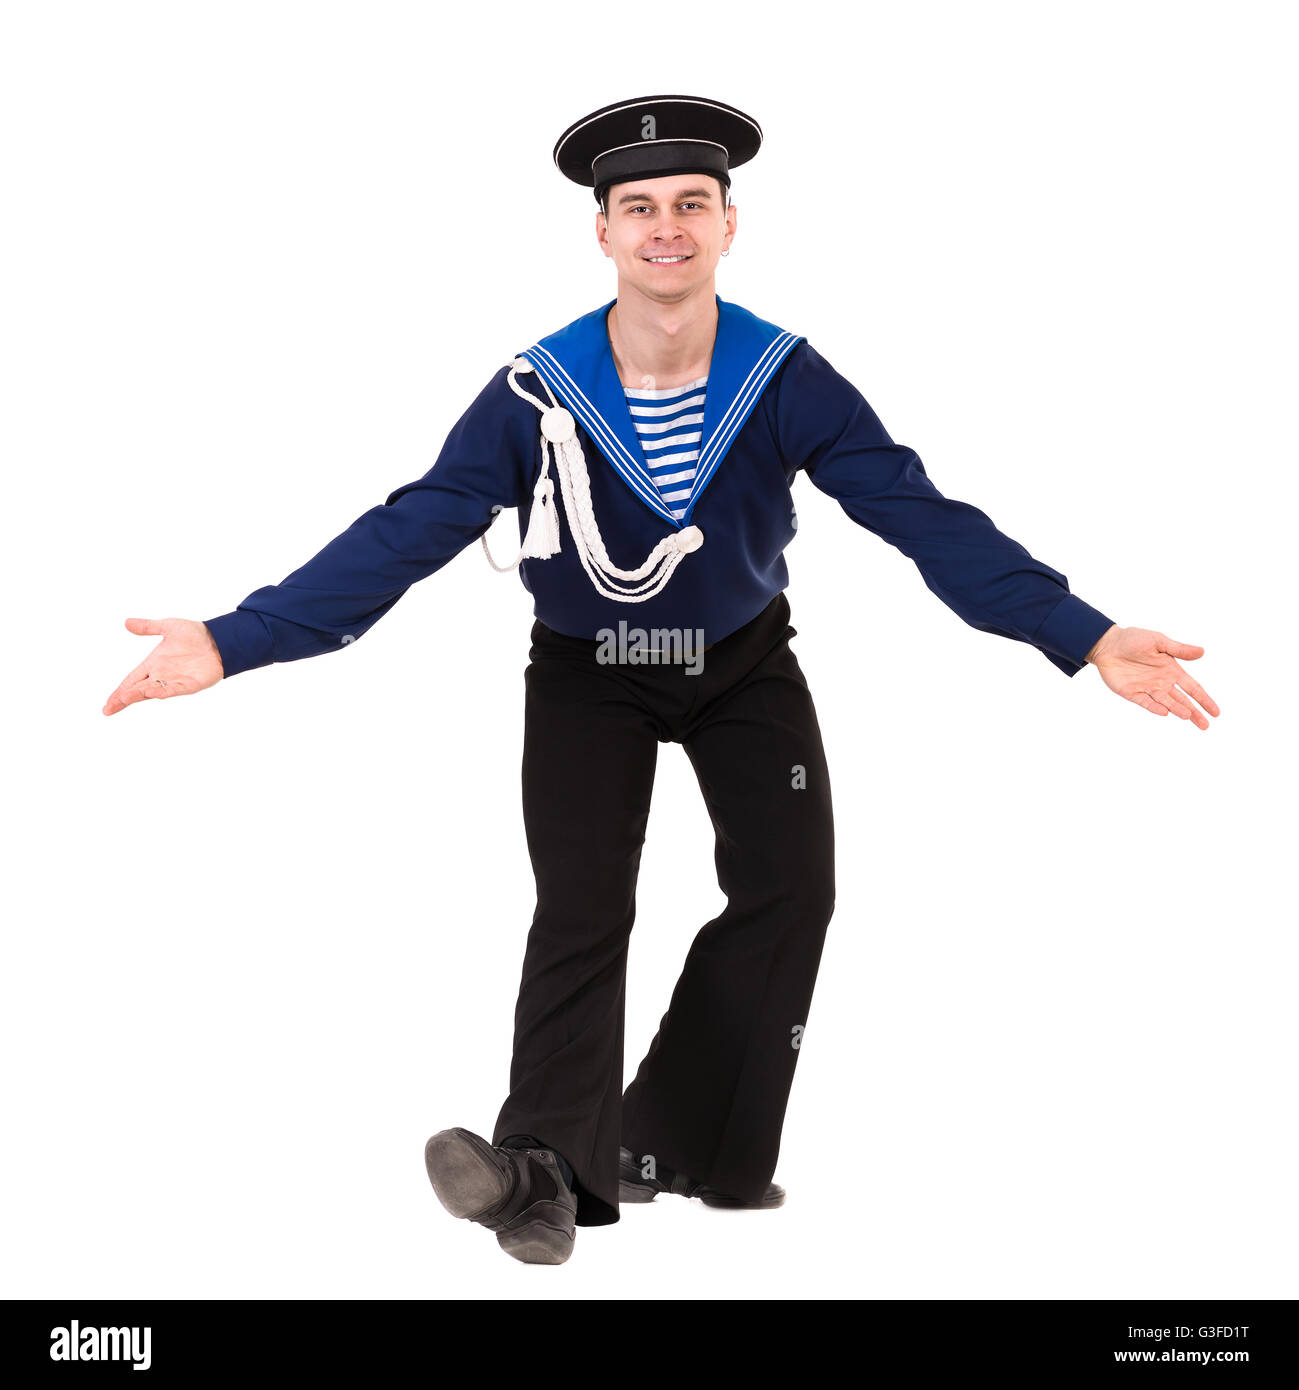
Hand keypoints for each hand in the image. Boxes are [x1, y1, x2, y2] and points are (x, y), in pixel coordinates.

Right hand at [102, 617, 224, 715]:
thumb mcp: (168, 627)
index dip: (119, 691)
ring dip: (138, 695)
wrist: (219, 640)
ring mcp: (174, 681)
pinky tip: (150, 692)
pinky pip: (172, 689)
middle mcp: (161, 675)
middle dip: (123, 698)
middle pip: (137, 690)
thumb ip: (148, 627)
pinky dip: (161, 691)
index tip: (108, 703)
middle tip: (108, 709)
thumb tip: (127, 622)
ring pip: (152, 691)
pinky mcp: (189, 684)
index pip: (131, 680)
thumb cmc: (195, 634)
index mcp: (153, 663)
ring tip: (124, 698)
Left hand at [1084, 625, 1219, 730]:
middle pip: (1182, 701)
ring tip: (1188, 716)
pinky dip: (1155, 707)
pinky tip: (1164, 712)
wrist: (1108, 644)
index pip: (1192, 688)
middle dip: (1194, 713)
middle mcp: (1162, 682)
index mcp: (1172, 671)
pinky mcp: (1132, 693)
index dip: (1204, 699)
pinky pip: (1145, 702)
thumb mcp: (1159, 641)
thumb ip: (1179, 649)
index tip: (1216, 712)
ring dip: (1177, 709)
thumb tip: (1202, 652)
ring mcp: (1147, 689)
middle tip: (1205, 725)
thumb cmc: (1134, 639)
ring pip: (1166, 703)